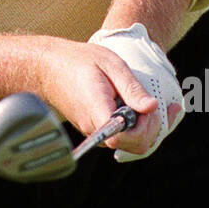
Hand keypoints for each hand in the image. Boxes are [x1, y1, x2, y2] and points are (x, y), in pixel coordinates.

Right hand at [86, 23, 184, 160]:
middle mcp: (95, 128)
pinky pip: (124, 137)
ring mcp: (96, 132)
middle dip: (153, 128)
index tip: (149, 106)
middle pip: (134, 146)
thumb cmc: (78, 61)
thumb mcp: (110, 64)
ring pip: (131, 144)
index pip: (124, 136)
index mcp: (97, 110)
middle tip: (160, 105)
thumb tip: (152, 107)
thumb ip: (131, 87)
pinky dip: (140, 127)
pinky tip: (147, 109)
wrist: (48, 68)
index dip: (144, 126)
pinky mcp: (99, 130)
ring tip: (160, 105)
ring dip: (149, 128)